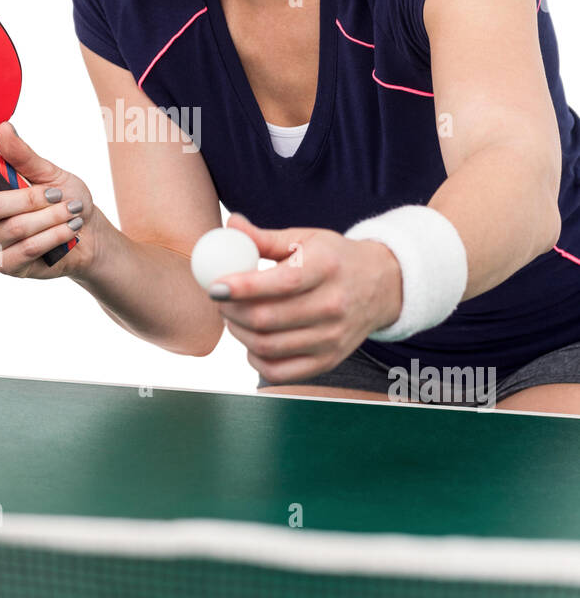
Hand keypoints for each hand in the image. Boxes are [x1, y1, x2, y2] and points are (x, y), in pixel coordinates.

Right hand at [0, 121, 95, 278]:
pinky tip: (70, 228)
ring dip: (50, 217)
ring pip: (14, 228)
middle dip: (30, 199)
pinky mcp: (6, 265)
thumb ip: (23, 155)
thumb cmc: (63, 198)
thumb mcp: (47, 172)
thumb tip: (4, 128)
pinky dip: (53, 235)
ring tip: (72, 211)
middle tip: (59, 194)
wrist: (88, 233)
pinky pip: (27, 248)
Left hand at [209, 211, 401, 383]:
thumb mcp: (305, 239)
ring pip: (268, 346)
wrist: (382, 286)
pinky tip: (251, 340)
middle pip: (267, 318)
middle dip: (232, 310)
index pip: (281, 282)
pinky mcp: (329, 360)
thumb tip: (229, 227)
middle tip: (220, 299)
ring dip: (239, 333)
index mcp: (327, 267)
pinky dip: (256, 358)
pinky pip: (280, 371)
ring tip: (233, 316)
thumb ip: (264, 237)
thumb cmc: (334, 258)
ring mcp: (333, 337)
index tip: (215, 285)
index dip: (243, 286)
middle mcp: (334, 305)